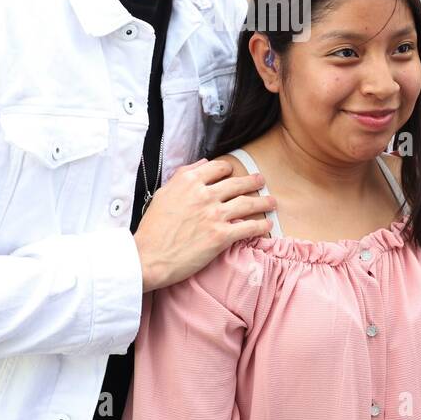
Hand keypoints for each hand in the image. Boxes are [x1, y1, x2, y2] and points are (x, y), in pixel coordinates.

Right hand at [134, 157, 274, 291]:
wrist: (148, 257)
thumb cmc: (152, 227)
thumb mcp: (163, 193)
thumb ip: (183, 175)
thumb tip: (204, 162)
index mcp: (189, 181)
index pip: (218, 167)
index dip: (229, 170)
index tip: (234, 173)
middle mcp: (204, 194)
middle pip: (237, 183)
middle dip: (253, 181)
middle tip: (261, 181)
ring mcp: (214, 214)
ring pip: (247, 202)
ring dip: (263, 201)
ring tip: (271, 201)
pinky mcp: (221, 235)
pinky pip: (248, 227)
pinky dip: (261, 225)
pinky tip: (267, 225)